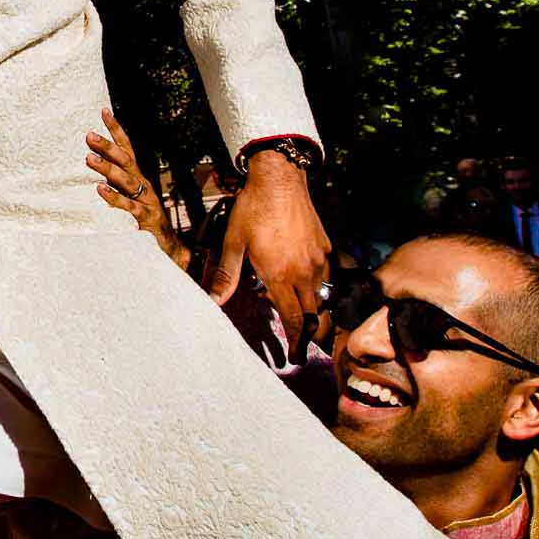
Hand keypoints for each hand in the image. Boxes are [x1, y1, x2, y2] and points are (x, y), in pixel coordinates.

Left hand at [87, 108, 187, 268]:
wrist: (168, 247)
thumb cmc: (143, 219)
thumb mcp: (128, 197)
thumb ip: (113, 183)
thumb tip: (91, 165)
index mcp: (137, 177)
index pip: (127, 149)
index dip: (116, 130)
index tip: (104, 111)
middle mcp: (143, 185)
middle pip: (125, 161)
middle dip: (107, 147)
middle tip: (89, 135)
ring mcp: (146, 201)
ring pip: (127, 181)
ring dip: (108, 169)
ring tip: (89, 159)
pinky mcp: (146, 219)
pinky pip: (128, 206)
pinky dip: (114, 198)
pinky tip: (100, 190)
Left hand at [208, 150, 330, 347]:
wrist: (280, 179)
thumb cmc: (252, 210)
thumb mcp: (233, 243)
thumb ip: (226, 275)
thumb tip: (213, 301)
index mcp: (280, 276)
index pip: (293, 319)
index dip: (295, 342)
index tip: (294, 358)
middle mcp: (304, 272)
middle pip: (313, 314)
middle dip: (308, 334)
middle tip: (301, 347)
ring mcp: (318, 259)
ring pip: (321, 295)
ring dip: (312, 308)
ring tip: (301, 314)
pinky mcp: (325, 246)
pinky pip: (326, 273)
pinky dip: (318, 283)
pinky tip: (305, 280)